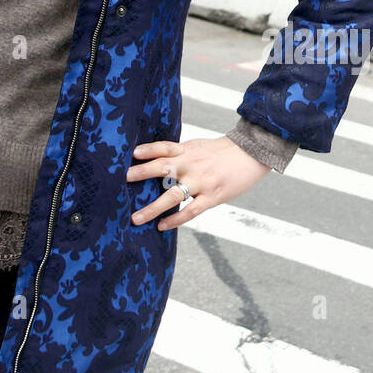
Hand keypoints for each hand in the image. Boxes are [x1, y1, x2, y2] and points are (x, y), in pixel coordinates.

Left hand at [127, 136, 270, 230]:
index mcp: (187, 150)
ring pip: (173, 195)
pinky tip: (161, 226)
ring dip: (152, 208)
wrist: (250, 155)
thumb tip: (157, 158)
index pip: (164, 147)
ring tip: (136, 218)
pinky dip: (175, 219)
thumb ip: (178, 153)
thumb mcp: (197, 146)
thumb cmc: (220, 152)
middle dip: (142, 173)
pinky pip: (191, 211)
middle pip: (163, 167)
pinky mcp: (212, 197)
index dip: (148, 149)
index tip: (132, 153)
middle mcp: (191, 165)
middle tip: (123, 179)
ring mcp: (201, 182)